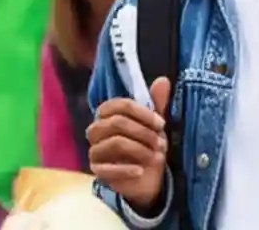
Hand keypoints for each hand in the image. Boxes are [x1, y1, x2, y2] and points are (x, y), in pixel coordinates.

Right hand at [87, 77, 171, 214]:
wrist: (147, 178)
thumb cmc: (147, 146)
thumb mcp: (155, 125)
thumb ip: (157, 103)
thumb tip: (163, 80)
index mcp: (107, 114)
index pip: (120, 105)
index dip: (142, 112)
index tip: (161, 123)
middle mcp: (96, 130)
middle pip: (117, 123)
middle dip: (144, 133)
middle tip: (161, 143)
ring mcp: (94, 151)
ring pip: (115, 143)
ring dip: (140, 150)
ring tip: (156, 157)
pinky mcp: (97, 171)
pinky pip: (108, 169)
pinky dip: (127, 169)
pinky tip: (141, 171)